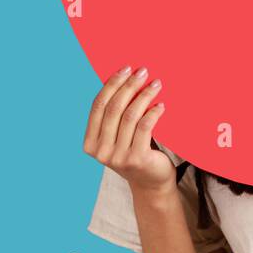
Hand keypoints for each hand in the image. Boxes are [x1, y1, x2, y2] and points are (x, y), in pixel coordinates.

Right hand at [82, 65, 174, 196]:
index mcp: (90, 143)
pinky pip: (145, 127)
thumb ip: (115, 116)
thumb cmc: (135, 152)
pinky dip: (153, 112)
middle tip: (143, 71)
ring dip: (144, 95)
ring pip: (130, 116)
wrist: (151, 183)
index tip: (125, 69)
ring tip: (156, 84)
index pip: (98, 106)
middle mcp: (100, 151)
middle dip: (128, 85)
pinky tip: (161, 105)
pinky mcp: (137, 159)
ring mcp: (118, 157)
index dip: (111, 85)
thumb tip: (123, 78)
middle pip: (114, 108)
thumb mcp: (118, 136)